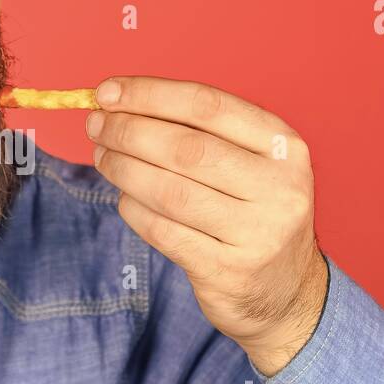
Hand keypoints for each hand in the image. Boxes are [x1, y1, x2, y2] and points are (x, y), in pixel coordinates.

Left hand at [86, 75, 328, 376]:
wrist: (287, 292)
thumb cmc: (252, 212)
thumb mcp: (249, 164)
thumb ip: (198, 131)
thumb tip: (120, 102)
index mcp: (283, 146)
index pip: (207, 106)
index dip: (150, 95)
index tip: (107, 91)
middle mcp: (279, 187)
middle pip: (185, 147)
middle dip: (128, 131)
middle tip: (95, 126)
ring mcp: (257, 233)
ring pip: (169, 191)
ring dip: (123, 168)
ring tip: (103, 157)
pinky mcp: (228, 272)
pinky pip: (163, 231)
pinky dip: (133, 209)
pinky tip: (124, 198)